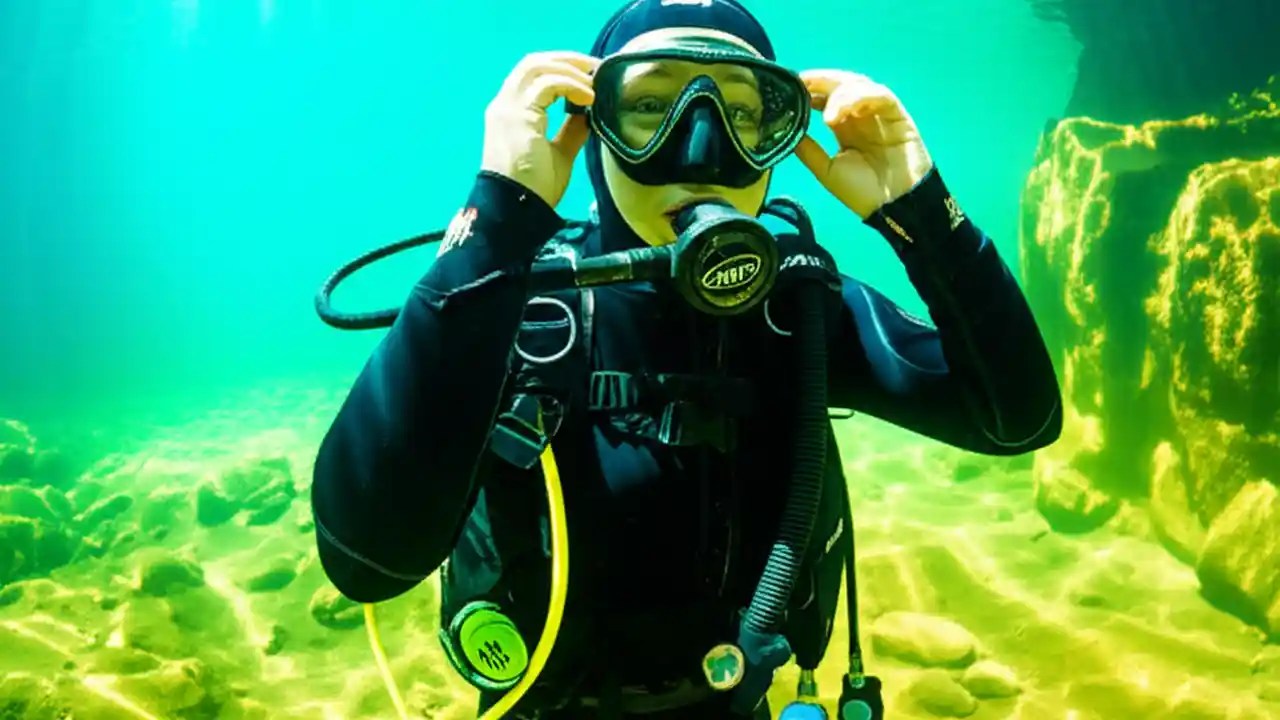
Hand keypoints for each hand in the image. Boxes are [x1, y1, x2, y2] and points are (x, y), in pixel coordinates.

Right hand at [481, 51, 599, 208]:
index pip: (533, 76)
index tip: (590, 77)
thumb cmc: (535, 189)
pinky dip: (571, 84)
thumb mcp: (560, 154)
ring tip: (594, 80)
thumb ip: (571, 131)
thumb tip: (589, 113)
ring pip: (537, 66)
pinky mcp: (518, 114)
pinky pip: (548, 84)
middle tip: (595, 67)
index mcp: (511, 113)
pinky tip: (588, 97)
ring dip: (570, 68)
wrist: (517, 209)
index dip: (562, 70)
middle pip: (533, 62)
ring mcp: (508, 107)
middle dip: (567, 60)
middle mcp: (504, 104)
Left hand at [792, 70, 934, 218]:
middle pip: (841, 85)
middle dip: (822, 81)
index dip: (810, 89)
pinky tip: (841, 111)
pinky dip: (860, 97)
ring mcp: (880, 113)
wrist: (893, 208)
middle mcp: (861, 116)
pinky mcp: (897, 115)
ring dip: (839, 91)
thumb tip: (783, 131)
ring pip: (860, 86)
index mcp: (844, 127)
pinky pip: (881, 97)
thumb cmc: (862, 192)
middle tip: (803, 82)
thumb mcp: (826, 170)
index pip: (826, 98)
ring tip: (826, 111)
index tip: (790, 87)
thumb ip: (808, 150)